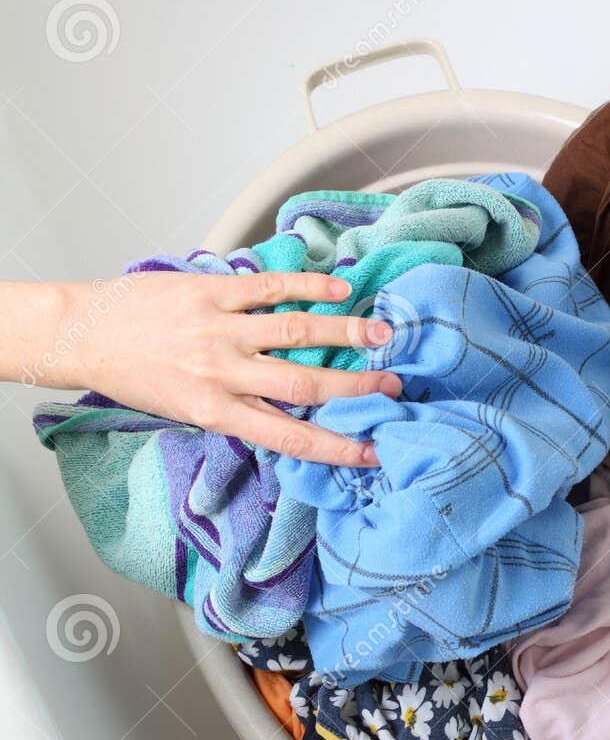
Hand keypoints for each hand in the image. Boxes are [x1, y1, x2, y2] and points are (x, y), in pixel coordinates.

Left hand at [35, 274, 400, 465]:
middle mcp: (221, 373)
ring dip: (344, 332)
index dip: (337, 448)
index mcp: (216, 412)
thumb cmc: (137, 379)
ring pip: (294, 332)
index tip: (373, 453)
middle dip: (355, 388)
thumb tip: (293, 417)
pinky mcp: (209, 290)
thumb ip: (240, 413)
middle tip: (395, 387)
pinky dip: (308, 287)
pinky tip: (339, 291)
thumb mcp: (188, 414)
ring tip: (381, 334)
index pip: (290, 438)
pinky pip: (268, 288)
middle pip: (303, 384)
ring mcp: (217, 329)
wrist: (86, 335)